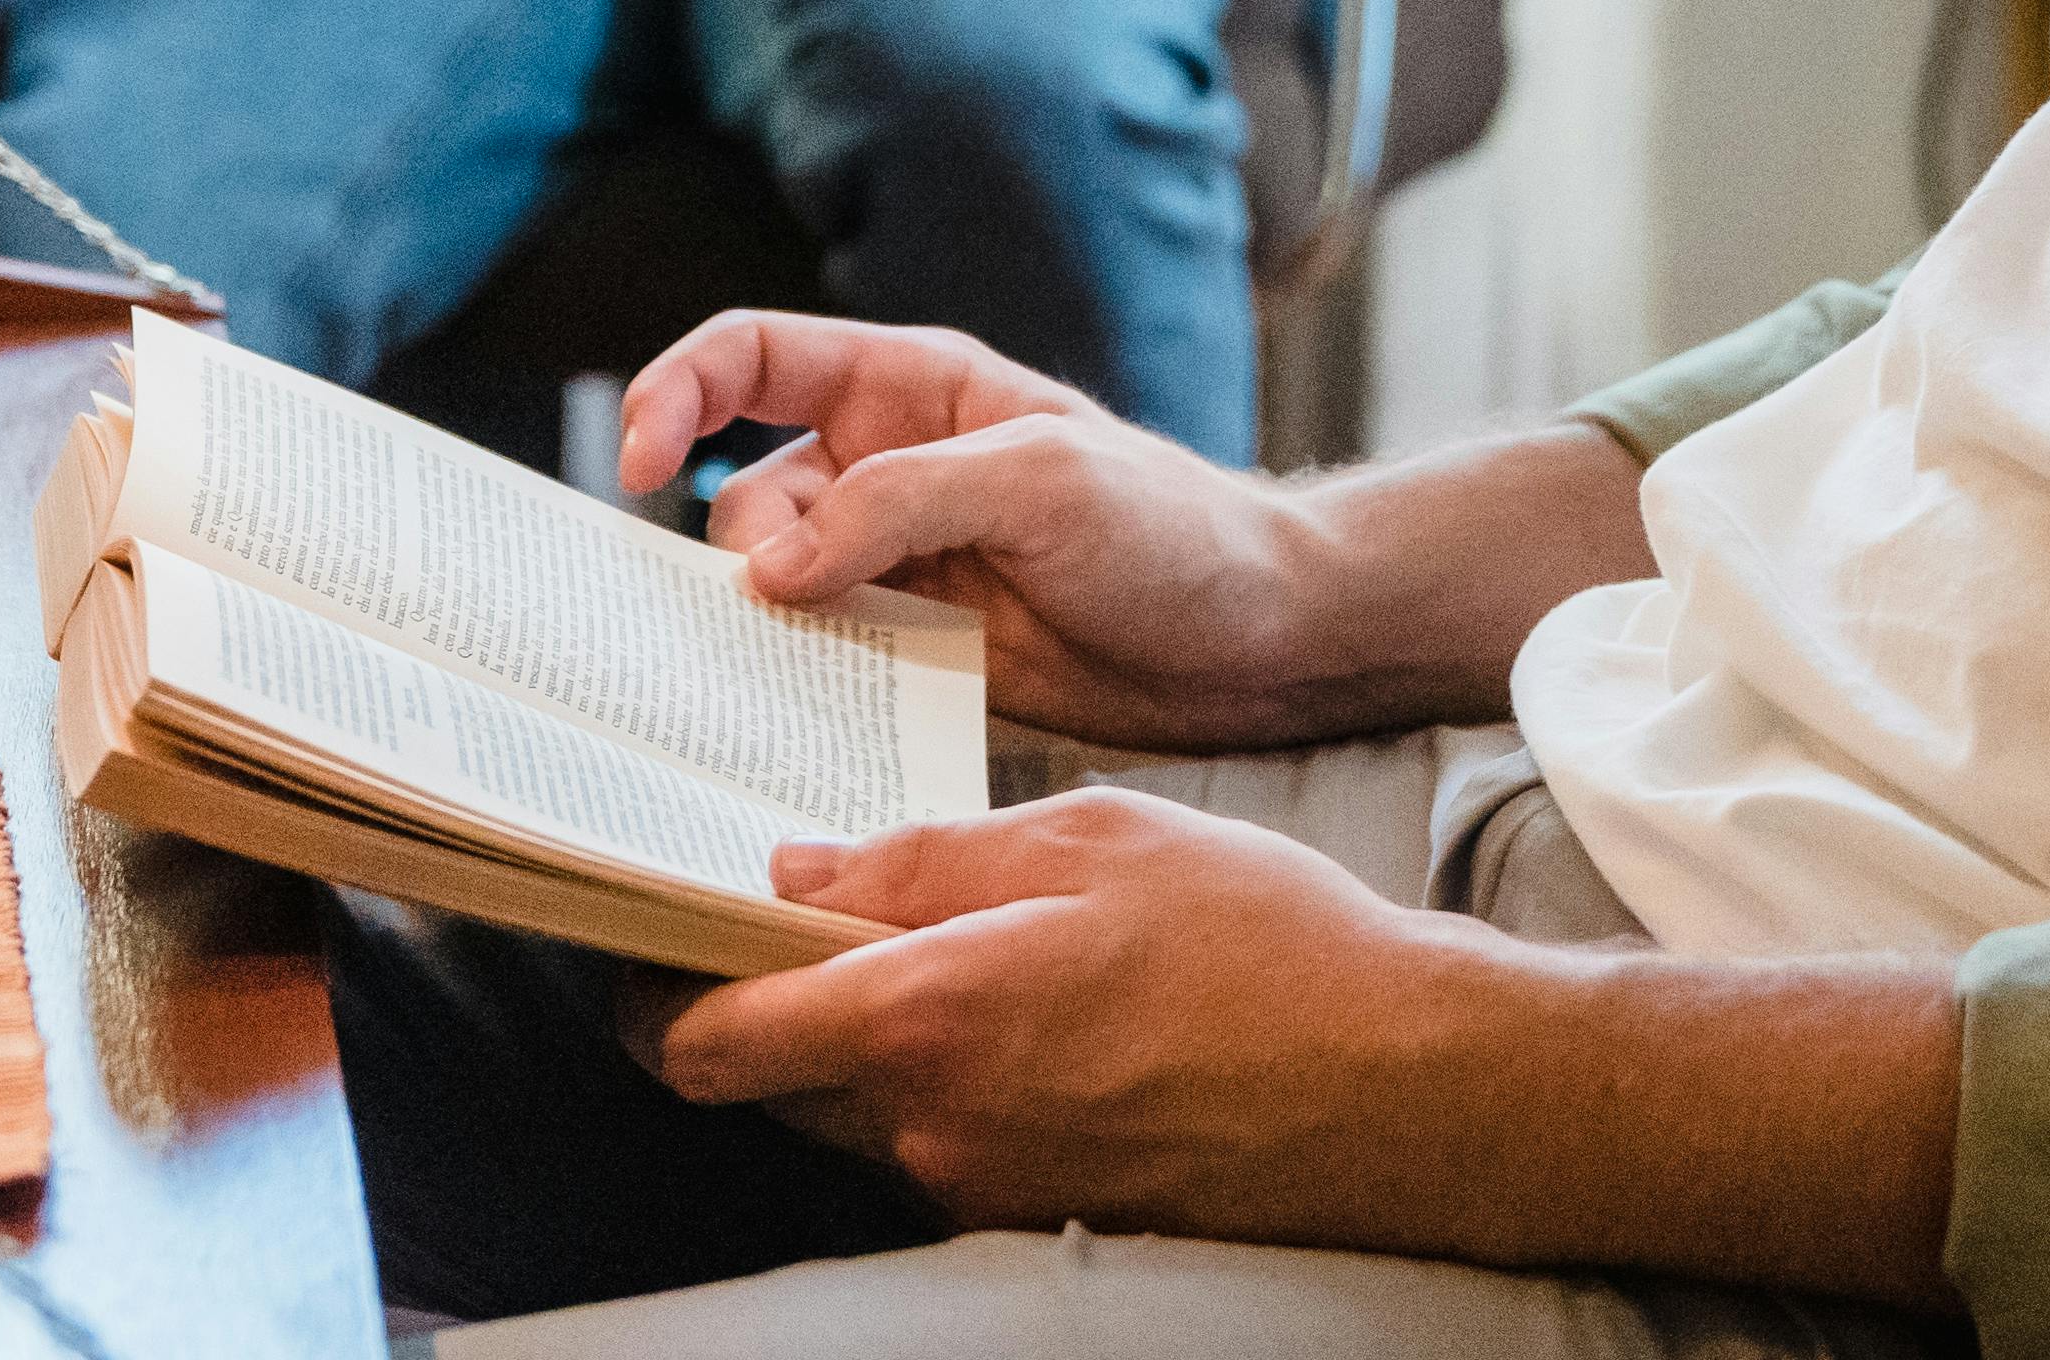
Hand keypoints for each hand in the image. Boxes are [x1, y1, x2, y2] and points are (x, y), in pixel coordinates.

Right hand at [624, 314, 1353, 749]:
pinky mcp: (916, 652)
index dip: (674, 393)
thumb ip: (899, 503)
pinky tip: (811, 720)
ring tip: (808, 668)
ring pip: (771, 589)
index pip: (751, 359)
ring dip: (764, 629)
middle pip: (744, 491)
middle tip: (776, 610)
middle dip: (737, 548)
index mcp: (911, 387)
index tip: (637, 464)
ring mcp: (898, 565)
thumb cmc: (1175, 530)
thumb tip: (769, 566)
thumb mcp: (1042, 482)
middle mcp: (886, 470)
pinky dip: (799, 689)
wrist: (1261, 643)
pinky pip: (820, 664)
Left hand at [655, 786, 1509, 1238]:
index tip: (644, 934)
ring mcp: (981, 1184)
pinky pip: (933, 1142)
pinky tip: (1021, 1013)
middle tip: (791, 917)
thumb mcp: (1094, 837)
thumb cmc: (1265, 944)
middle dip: (754, 1006)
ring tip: (939, 947)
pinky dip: (938, 1079)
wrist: (1404, 1088)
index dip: (650, 992)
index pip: (705, 1041)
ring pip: (848, 1111)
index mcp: (929, 1017)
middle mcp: (932, 1125)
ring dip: (853, 1040)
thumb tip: (799, 873)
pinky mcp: (1035, 1213)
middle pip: (761, 1083)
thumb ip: (928, 856)